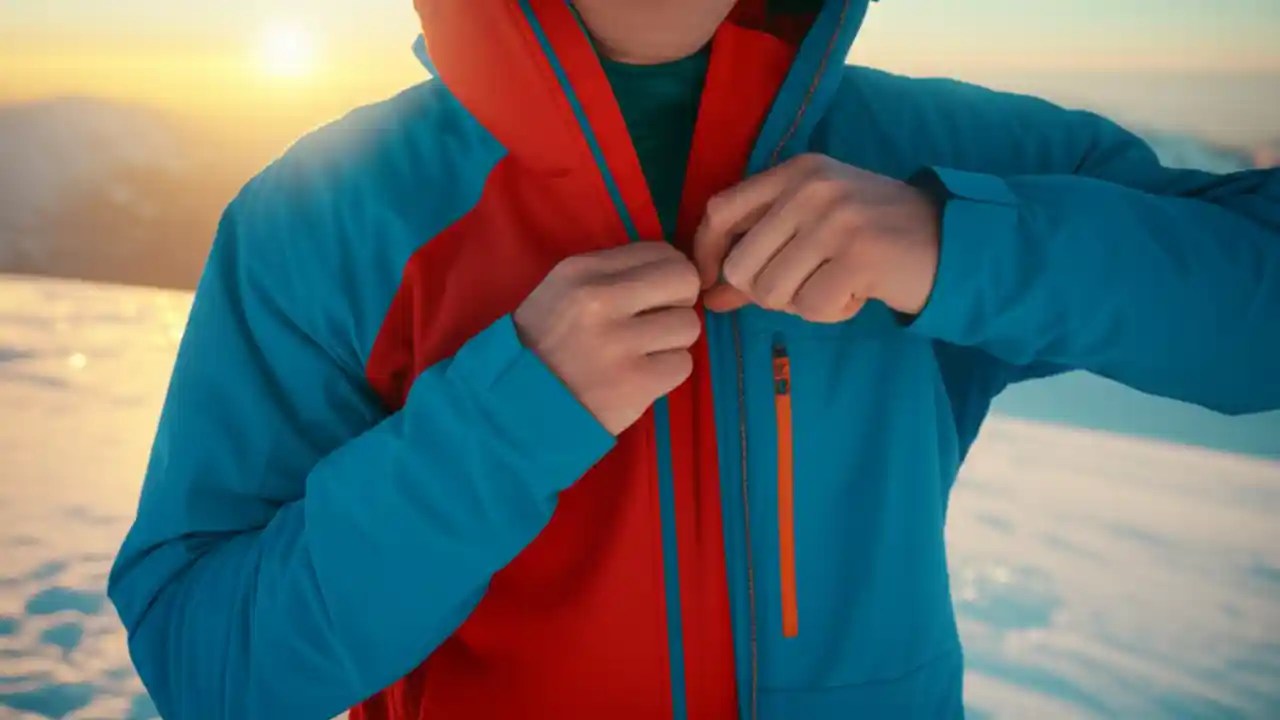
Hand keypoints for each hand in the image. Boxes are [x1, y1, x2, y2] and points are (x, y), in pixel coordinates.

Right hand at [514, 242, 701, 435]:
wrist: (515, 407)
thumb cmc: (541, 346)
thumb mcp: (560, 292)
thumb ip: (609, 274)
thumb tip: (668, 270)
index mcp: (582, 271)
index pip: (659, 251)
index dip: (667, 274)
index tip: (655, 294)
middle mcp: (601, 299)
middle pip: (684, 280)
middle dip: (680, 301)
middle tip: (659, 322)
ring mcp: (619, 342)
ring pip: (688, 325)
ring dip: (673, 342)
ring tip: (645, 353)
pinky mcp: (635, 382)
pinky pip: (683, 365)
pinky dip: (667, 372)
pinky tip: (642, 376)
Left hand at [693, 153, 940, 321]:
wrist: (953, 239)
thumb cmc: (874, 235)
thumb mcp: (814, 228)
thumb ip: (761, 254)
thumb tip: (710, 298)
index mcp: (795, 172)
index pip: (720, 211)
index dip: (706, 254)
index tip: (714, 284)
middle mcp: (811, 188)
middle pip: (742, 266)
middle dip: (764, 292)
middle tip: (804, 286)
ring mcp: (836, 220)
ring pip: (773, 292)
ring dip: (802, 303)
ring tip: (836, 284)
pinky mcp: (859, 256)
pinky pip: (812, 307)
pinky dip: (832, 312)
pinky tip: (857, 293)